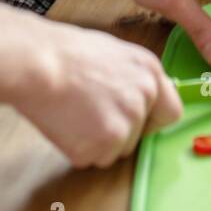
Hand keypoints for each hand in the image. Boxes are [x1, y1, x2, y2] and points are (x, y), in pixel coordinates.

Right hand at [0, 4, 182, 167]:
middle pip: (139, 135)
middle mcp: (143, 99)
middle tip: (91, 112)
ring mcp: (125, 124)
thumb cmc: (67, 53)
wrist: (39, 64)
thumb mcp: (114, 53)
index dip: (152, 119)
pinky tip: (67, 122)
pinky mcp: (102, 146)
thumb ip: (134, 77)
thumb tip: (140, 95)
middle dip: (118, 130)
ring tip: (76, 112)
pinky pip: (93, 158)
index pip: (171, 112)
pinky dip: (79, 148)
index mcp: (150, 72)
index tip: (137, 120)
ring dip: (98, 141)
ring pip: (116, 149)